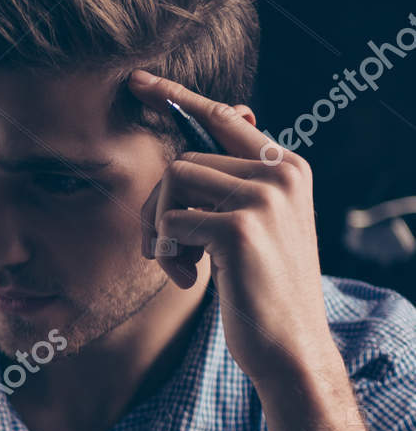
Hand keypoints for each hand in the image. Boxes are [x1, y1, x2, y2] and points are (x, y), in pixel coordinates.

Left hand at [127, 70, 337, 387]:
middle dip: (157, 208)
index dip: (177, 98)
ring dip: (160, 230)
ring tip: (180, 267)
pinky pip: (172, 221)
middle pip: (183, 159)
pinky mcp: (240, 228)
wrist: (292, 349)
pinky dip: (166, 253)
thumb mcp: (257, 230)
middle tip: (163, 252)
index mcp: (287, 168)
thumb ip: (232, 188)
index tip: (138, 81)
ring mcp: (263, 197)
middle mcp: (280, 173)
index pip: (225, 117)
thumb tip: (193, 151)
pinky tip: (190, 282)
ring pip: (173, 182)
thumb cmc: (266, 295)